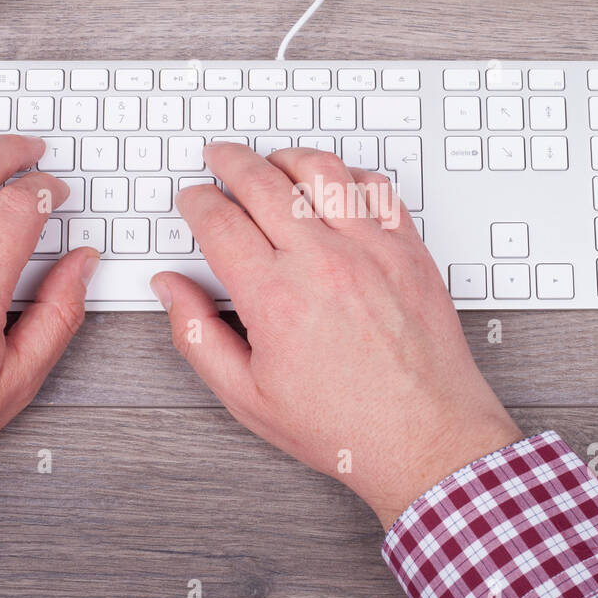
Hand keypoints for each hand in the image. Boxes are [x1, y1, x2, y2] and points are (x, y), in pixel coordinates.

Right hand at [150, 143, 521, 528]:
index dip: (197, 201)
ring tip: (271, 163)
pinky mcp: (409, 250)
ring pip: (320, 169)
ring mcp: (371, 250)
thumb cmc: (345, 426)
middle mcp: (323, 262)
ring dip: (286, 158)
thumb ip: (197, 336)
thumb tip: (170, 290)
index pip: (219, 220)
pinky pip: (376, 187)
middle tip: (218, 159)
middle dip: (229, 162)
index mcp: (275, 297)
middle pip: (262, 180)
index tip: (193, 199)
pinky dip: (348, 174)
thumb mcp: (248, 398)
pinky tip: (334, 184)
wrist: (426, 439)